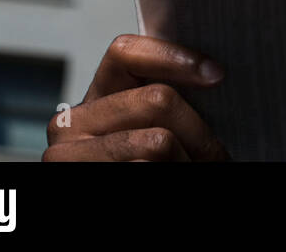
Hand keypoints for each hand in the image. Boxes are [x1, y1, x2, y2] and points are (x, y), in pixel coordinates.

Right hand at [43, 35, 229, 160]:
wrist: (107, 233)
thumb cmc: (144, 162)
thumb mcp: (148, 129)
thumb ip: (163, 103)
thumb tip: (213, 75)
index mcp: (97, 98)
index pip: (126, 52)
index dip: (173, 57)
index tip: (215, 74)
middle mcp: (73, 122)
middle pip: (158, 99)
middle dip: (198, 131)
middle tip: (215, 153)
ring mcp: (70, 154)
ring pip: (159, 142)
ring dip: (187, 160)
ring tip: (190, 165)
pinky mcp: (78, 174)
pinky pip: (148, 166)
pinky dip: (173, 171)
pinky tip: (169, 172)